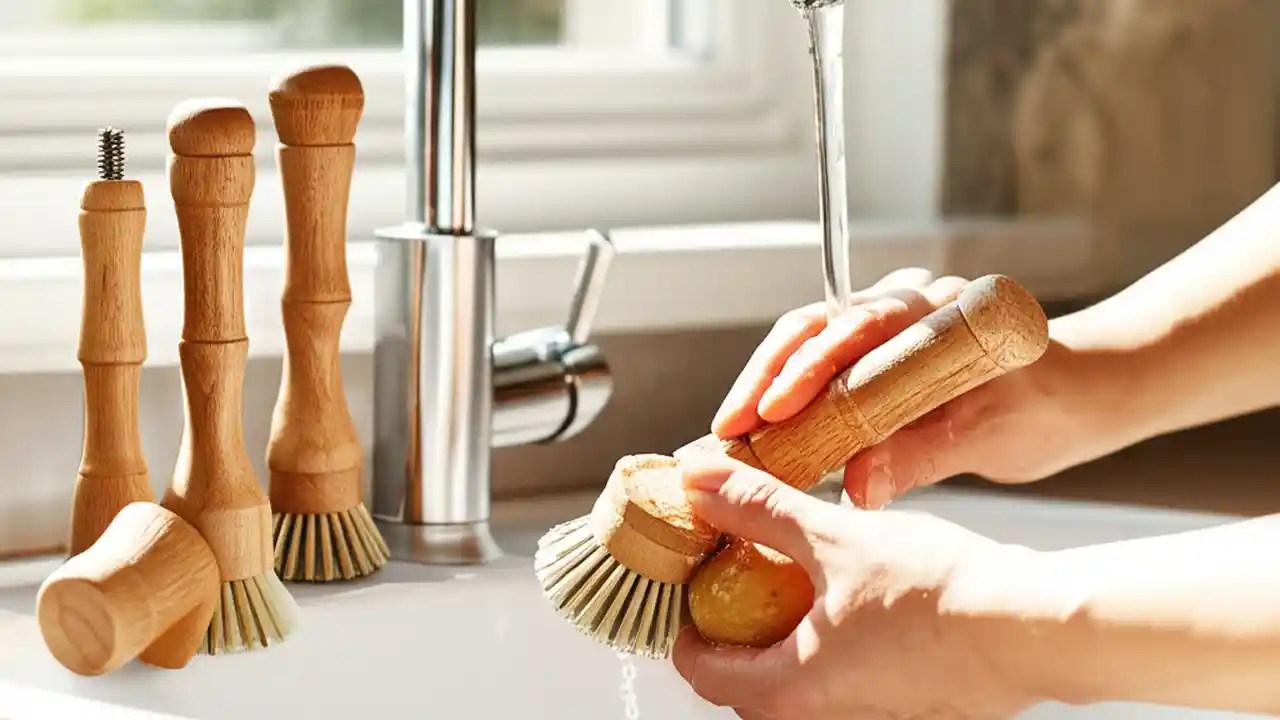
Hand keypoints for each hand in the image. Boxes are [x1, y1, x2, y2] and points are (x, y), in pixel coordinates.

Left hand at [672, 457, 1041, 718]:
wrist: (1035, 627)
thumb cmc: (939, 594)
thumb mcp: (834, 538)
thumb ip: (760, 510)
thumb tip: (700, 482)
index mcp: (790, 692)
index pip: (701, 669)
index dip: (687, 618)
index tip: (697, 577)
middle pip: (747, 679)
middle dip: (737, 621)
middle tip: (743, 567)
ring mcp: (868, 719)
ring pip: (800, 678)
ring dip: (788, 628)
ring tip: (803, 570)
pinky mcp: (904, 708)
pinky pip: (845, 678)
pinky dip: (833, 639)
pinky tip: (856, 591)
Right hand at [712, 268, 1100, 507]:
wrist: (1080, 391)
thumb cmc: (1051, 405)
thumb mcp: (995, 437)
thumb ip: (925, 454)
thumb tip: (855, 486)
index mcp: (942, 313)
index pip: (862, 328)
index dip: (812, 369)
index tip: (775, 410)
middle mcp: (909, 304)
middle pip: (818, 325)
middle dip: (767, 375)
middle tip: (731, 424)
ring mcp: (889, 322)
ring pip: (809, 339)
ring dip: (767, 382)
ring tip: (732, 427)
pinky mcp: (876, 350)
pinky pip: (820, 362)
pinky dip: (786, 392)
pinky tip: (760, 425)